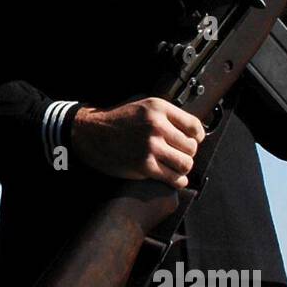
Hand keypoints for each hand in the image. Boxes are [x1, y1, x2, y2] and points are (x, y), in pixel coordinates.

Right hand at [70, 97, 204, 186]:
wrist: (89, 133)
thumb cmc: (116, 120)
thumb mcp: (141, 105)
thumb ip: (164, 114)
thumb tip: (190, 128)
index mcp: (158, 108)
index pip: (194, 126)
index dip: (196, 137)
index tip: (192, 141)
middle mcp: (156, 126)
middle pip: (191, 147)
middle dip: (187, 153)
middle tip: (178, 155)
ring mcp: (150, 146)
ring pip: (185, 164)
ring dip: (182, 168)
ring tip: (175, 167)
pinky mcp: (144, 165)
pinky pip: (173, 178)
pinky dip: (176, 181)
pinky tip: (171, 178)